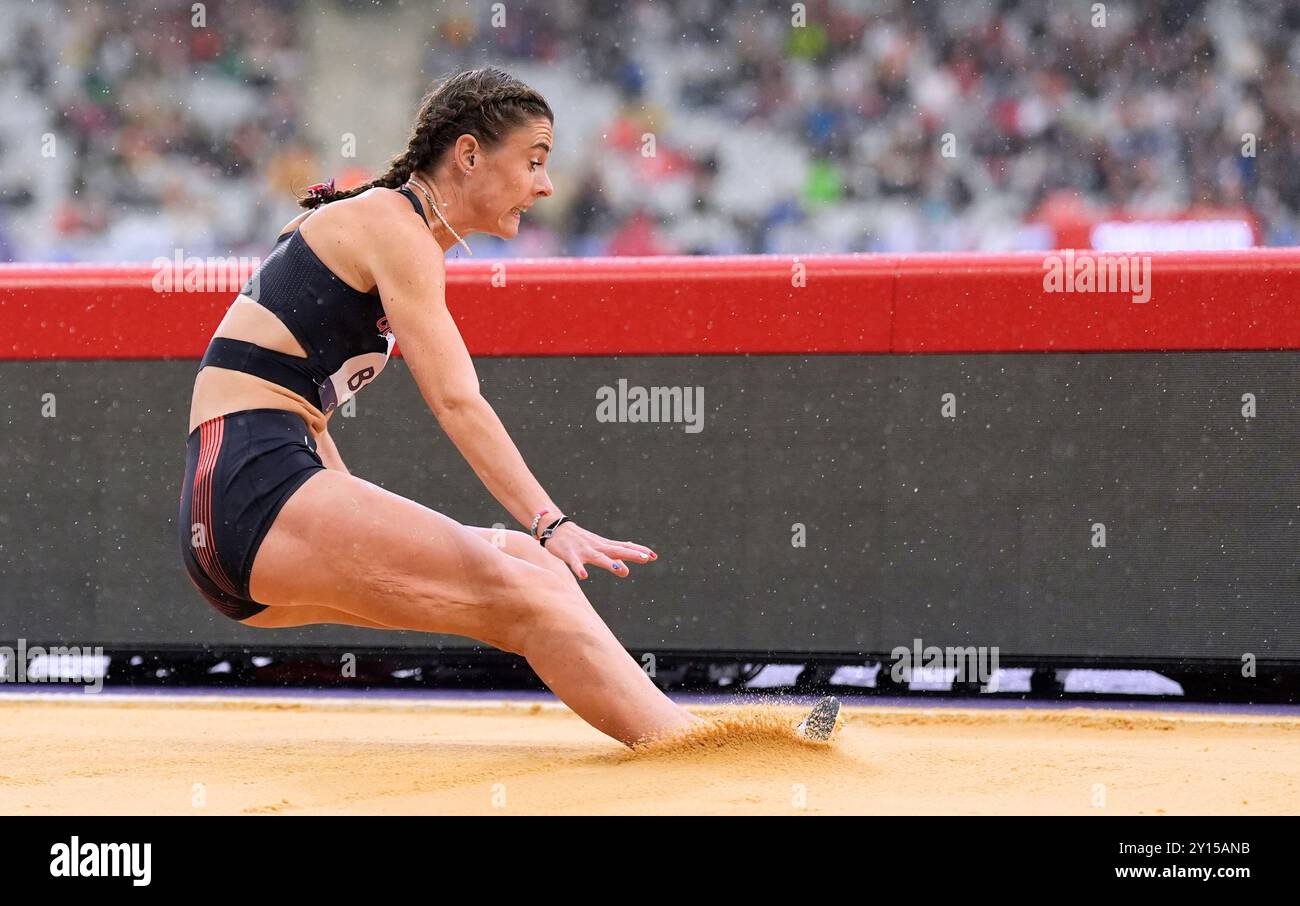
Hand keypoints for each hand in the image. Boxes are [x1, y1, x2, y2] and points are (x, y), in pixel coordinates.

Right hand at [540, 521, 656, 579]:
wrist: (555, 528)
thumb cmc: (578, 541)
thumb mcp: (597, 549)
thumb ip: (612, 559)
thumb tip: (626, 570)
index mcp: (604, 546)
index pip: (625, 548)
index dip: (639, 551)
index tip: (654, 555)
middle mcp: (597, 547)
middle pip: (617, 551)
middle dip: (631, 554)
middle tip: (646, 558)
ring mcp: (584, 551)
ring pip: (599, 558)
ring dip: (610, 563)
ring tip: (621, 571)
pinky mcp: (570, 555)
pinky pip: (575, 563)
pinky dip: (579, 569)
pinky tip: (584, 576)